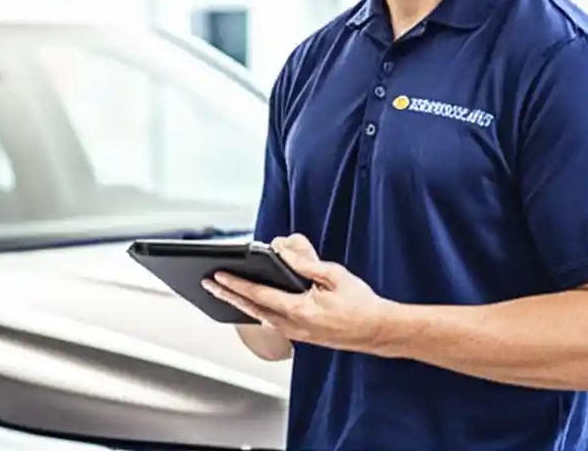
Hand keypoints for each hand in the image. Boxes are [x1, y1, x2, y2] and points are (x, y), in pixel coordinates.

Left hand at [202, 234, 395, 353]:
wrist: (378, 330)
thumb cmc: (360, 302)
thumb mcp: (333, 274)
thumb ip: (304, 262)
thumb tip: (280, 249)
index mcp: (300, 310)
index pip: (259, 295)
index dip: (236, 284)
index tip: (218, 275)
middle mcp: (293, 327)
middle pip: (252, 310)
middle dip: (228, 295)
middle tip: (208, 284)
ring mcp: (297, 335)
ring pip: (261, 318)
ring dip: (241, 304)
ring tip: (223, 292)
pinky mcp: (302, 337)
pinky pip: (272, 323)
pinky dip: (257, 312)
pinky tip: (251, 304)